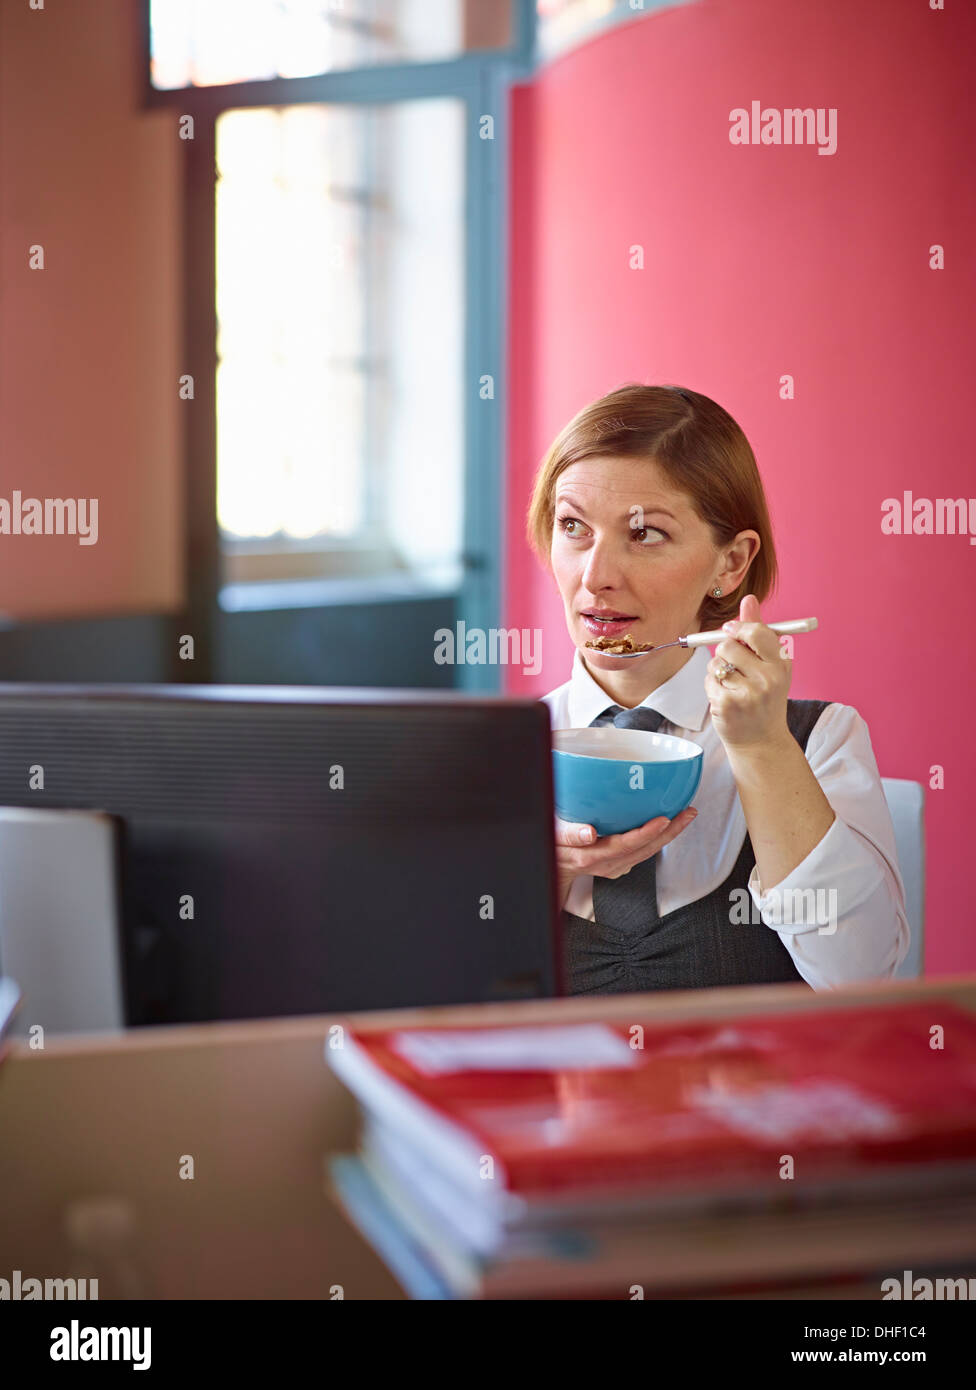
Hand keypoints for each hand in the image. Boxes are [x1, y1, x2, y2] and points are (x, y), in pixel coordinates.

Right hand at [554, 808, 697, 909]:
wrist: (553, 864)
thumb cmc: (553, 845)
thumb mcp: (554, 835)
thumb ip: (570, 834)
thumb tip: (589, 832)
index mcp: (594, 856)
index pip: (626, 844)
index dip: (647, 833)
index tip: (664, 819)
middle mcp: (609, 864)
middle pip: (645, 849)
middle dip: (670, 831)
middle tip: (688, 812)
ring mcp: (616, 866)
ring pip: (648, 851)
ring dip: (670, 834)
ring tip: (685, 815)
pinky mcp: (620, 864)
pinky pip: (644, 851)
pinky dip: (659, 838)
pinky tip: (668, 825)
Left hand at [705, 593, 792, 750]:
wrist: (761, 740)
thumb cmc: (764, 698)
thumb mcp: (769, 665)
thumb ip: (758, 631)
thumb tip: (749, 599)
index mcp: (781, 664)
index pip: (755, 632)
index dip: (738, 628)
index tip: (732, 631)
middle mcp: (768, 679)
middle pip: (728, 645)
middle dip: (724, 651)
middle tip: (732, 663)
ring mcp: (748, 694)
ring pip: (716, 663)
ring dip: (718, 671)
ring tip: (732, 685)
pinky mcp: (727, 705)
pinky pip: (709, 681)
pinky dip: (712, 687)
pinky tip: (726, 699)